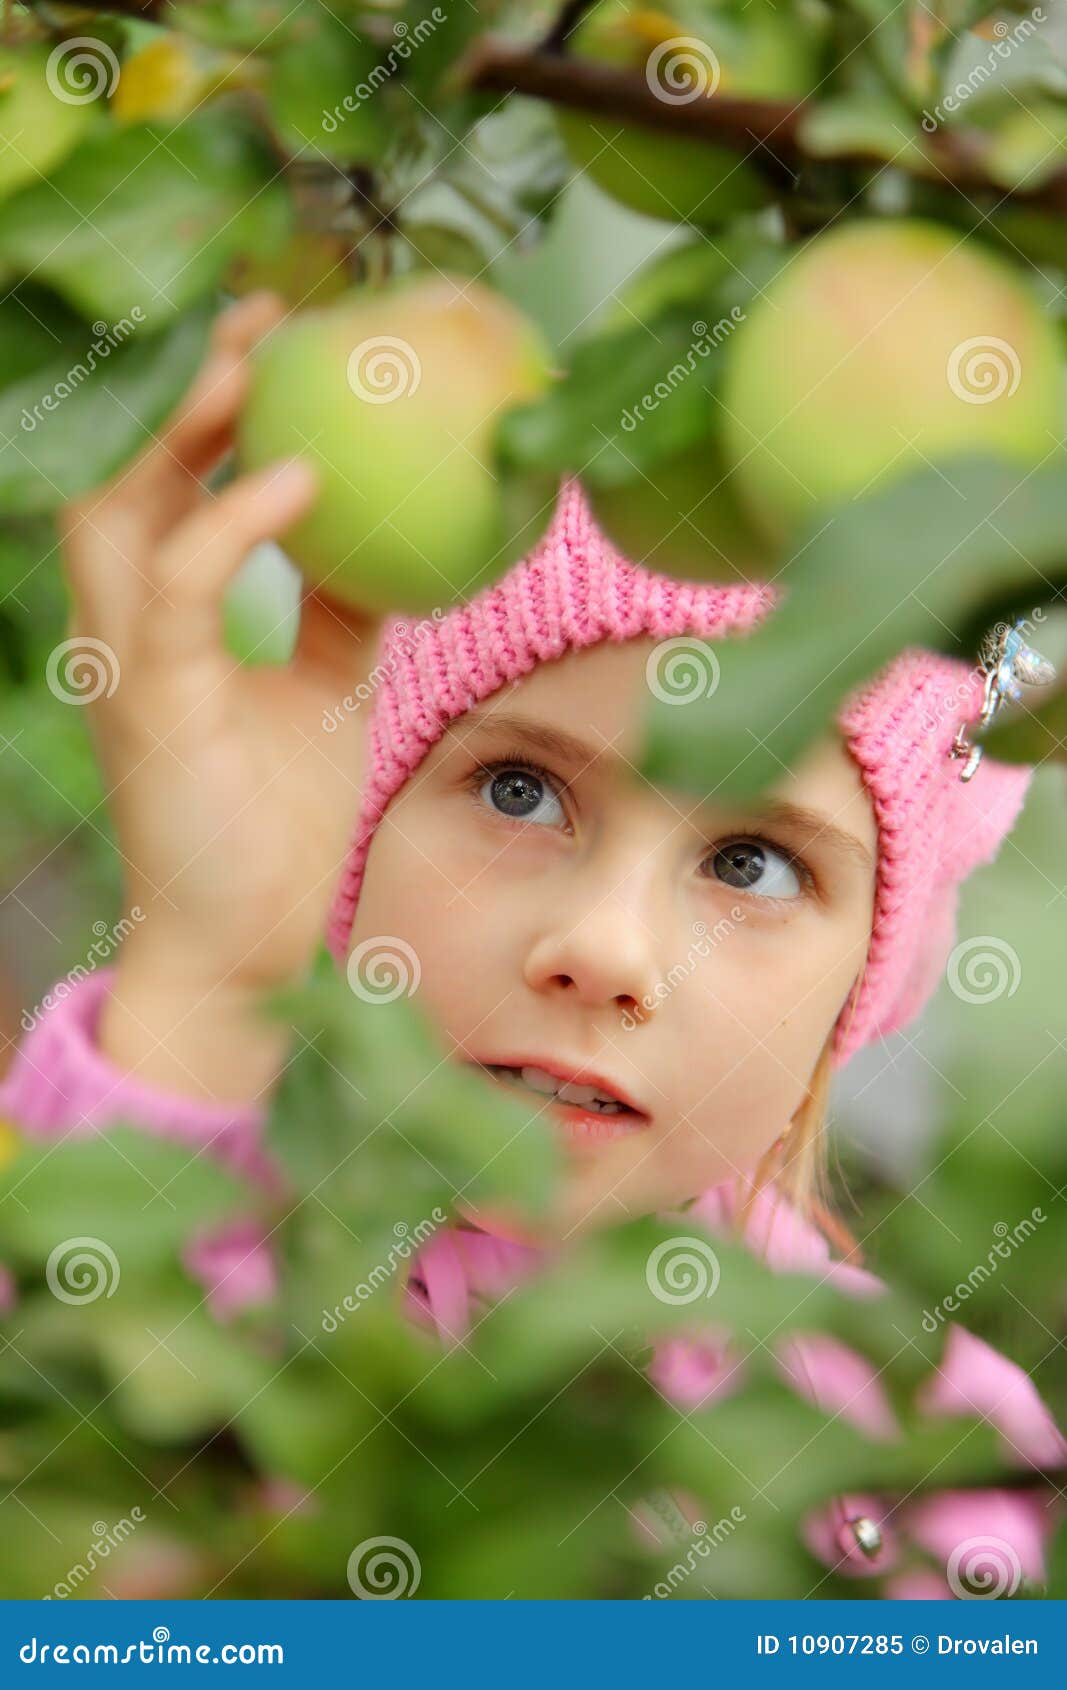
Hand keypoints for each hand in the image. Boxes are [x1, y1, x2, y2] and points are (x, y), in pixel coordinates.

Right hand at [57, 293, 383, 1097]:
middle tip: (263, 317)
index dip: (204, 402)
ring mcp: (129, 658)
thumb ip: (338, 608)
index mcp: (162, 616)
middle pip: (124, 466)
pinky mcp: (151, 699)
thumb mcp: (327, 689)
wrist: (249, 933)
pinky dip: (234, 522)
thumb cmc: (276, 816)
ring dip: (185, 426)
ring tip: (260, 362)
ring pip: (122, 504)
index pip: (161, 481)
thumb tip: (382, 534)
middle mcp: (128, 624)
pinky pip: (183, 585)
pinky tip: (300, 479)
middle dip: (183, 384)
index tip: (277, 336)